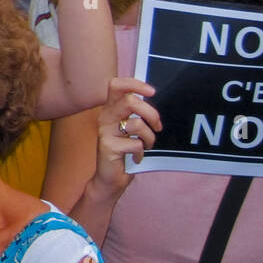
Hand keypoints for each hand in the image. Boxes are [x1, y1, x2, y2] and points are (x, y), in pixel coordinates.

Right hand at [92, 79, 160, 194]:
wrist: (109, 179)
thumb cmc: (124, 152)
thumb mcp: (130, 129)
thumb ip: (136, 113)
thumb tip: (154, 99)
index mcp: (110, 110)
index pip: (116, 86)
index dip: (134, 84)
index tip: (152, 92)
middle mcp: (105, 117)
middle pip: (130, 101)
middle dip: (151, 113)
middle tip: (157, 126)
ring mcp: (105, 132)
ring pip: (136, 124)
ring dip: (150, 138)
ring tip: (146, 146)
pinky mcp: (108, 146)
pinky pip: (136, 144)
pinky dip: (142, 152)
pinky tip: (136, 157)